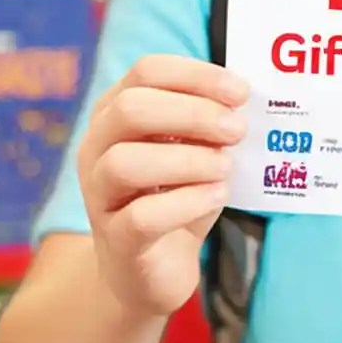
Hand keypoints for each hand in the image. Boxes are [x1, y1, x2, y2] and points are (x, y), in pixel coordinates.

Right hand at [78, 55, 248, 317]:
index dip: (195, 75)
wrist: (153, 270)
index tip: (240, 92)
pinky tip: (216, 196)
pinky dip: (186, 202)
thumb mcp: (197, 151)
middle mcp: (96, 148)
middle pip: (131, 110)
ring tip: (225, 168)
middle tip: (237, 129)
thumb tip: (245, 99)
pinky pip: (142, 216)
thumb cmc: (178, 198)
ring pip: (126, 163)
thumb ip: (212, 122)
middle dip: (193, 114)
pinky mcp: (116, 240)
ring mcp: (99, 195)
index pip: (146, 72)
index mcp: (115, 114)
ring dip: (188, 160)